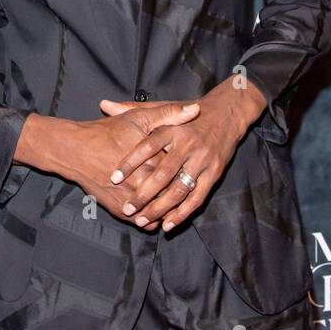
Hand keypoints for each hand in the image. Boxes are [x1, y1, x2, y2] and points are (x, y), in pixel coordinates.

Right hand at [15, 101, 200, 229]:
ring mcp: (131, 198)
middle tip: (190, 190)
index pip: (181, 169)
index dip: (191, 170)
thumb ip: (169, 114)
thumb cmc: (106, 132)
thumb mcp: (139, 117)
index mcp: (153, 158)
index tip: (196, 168)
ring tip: (176, 208)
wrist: (75, 151)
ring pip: (158, 211)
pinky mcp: (119, 209)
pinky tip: (157, 218)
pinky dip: (151, 222)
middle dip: (183, 194)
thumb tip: (197, 109)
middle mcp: (144, 180)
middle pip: (172, 193)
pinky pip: (142, 222)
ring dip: (169, 212)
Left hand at [99, 79, 267, 231]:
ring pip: (179, 189)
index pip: (146, 147)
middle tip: (127, 208)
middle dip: (143, 194)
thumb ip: (132, 109)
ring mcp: (203, 160)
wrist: (227, 113)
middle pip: (162, 174)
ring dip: (160, 208)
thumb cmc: (188, 113)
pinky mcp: (215, 173)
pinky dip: (182, 213)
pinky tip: (167, 225)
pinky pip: (197, 198)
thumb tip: (103, 104)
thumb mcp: (162, 108)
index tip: (113, 178)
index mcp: (172, 128)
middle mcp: (188, 144)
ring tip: (143, 220)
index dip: (129, 163)